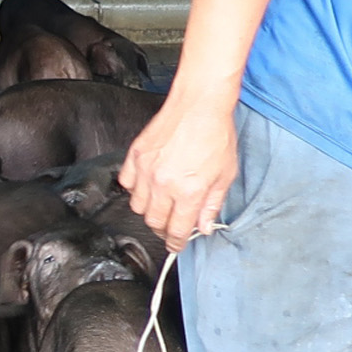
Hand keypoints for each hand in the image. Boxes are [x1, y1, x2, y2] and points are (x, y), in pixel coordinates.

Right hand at [120, 92, 240, 251]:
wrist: (199, 104)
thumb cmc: (216, 135)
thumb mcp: (225, 175)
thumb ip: (212, 205)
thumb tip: (204, 227)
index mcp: (188, 192)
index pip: (177, 231)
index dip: (177, 243)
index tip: (177, 246)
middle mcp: (163, 184)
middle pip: (153, 222)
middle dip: (163, 230)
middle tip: (171, 227)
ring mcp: (146, 170)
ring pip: (137, 206)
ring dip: (149, 210)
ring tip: (162, 205)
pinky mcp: (135, 155)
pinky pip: (126, 183)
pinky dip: (135, 189)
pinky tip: (148, 185)